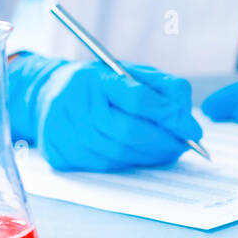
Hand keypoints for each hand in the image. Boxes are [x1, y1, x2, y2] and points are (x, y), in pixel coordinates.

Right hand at [6, 53, 201, 171]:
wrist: (45, 96)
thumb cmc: (97, 84)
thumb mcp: (128, 72)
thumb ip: (162, 88)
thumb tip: (187, 120)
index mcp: (93, 78)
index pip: (138, 98)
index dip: (170, 116)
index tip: (193, 128)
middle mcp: (74, 105)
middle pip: (128, 131)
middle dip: (164, 142)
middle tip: (186, 144)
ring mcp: (64, 133)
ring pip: (119, 154)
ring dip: (151, 156)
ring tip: (170, 150)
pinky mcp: (61, 155)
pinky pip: (106, 165)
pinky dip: (131, 162)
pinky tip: (145, 156)